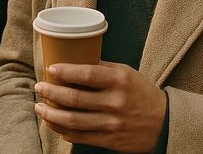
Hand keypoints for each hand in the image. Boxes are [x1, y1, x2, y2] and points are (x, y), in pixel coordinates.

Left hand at [33, 61, 166, 152]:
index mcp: (119, 80)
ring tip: (40, 107)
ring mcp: (112, 123)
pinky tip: (54, 123)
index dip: (64, 72)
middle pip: (74, 98)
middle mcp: (115, 102)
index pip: (86, 74)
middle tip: (39, 87)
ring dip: (51, 114)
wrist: (164, 123)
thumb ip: (101, 69)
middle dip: (51, 92)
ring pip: (73, 120)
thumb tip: (72, 61)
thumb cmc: (140, 93)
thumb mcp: (126, 73)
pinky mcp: (110, 140)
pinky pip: (80, 136)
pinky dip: (63, 130)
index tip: (50, 69)